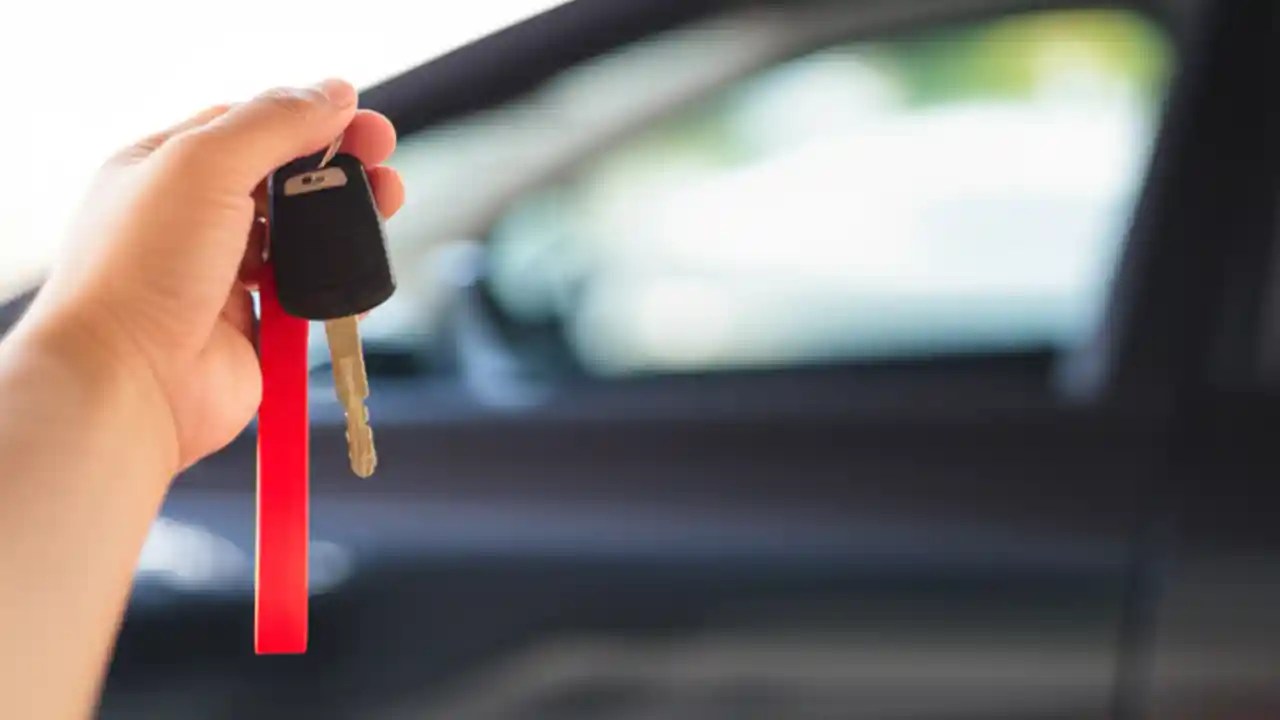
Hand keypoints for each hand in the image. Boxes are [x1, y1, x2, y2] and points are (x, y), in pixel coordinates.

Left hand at [20, 79, 404, 470]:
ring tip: (382, 217)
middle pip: (286, 181)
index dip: (311, 120)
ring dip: (346, 226)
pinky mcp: (254, 326)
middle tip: (384, 170)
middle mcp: (193, 219)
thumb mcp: (204, 165)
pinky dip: (341, 286)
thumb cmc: (141, 271)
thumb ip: (274, 124)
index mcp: (167, 168)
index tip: (364, 124)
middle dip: (340, 171)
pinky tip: (359, 278)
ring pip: (303, 238)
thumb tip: (336, 95)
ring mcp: (224, 276)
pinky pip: (310, 296)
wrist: (129, 383)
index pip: (251, 127)